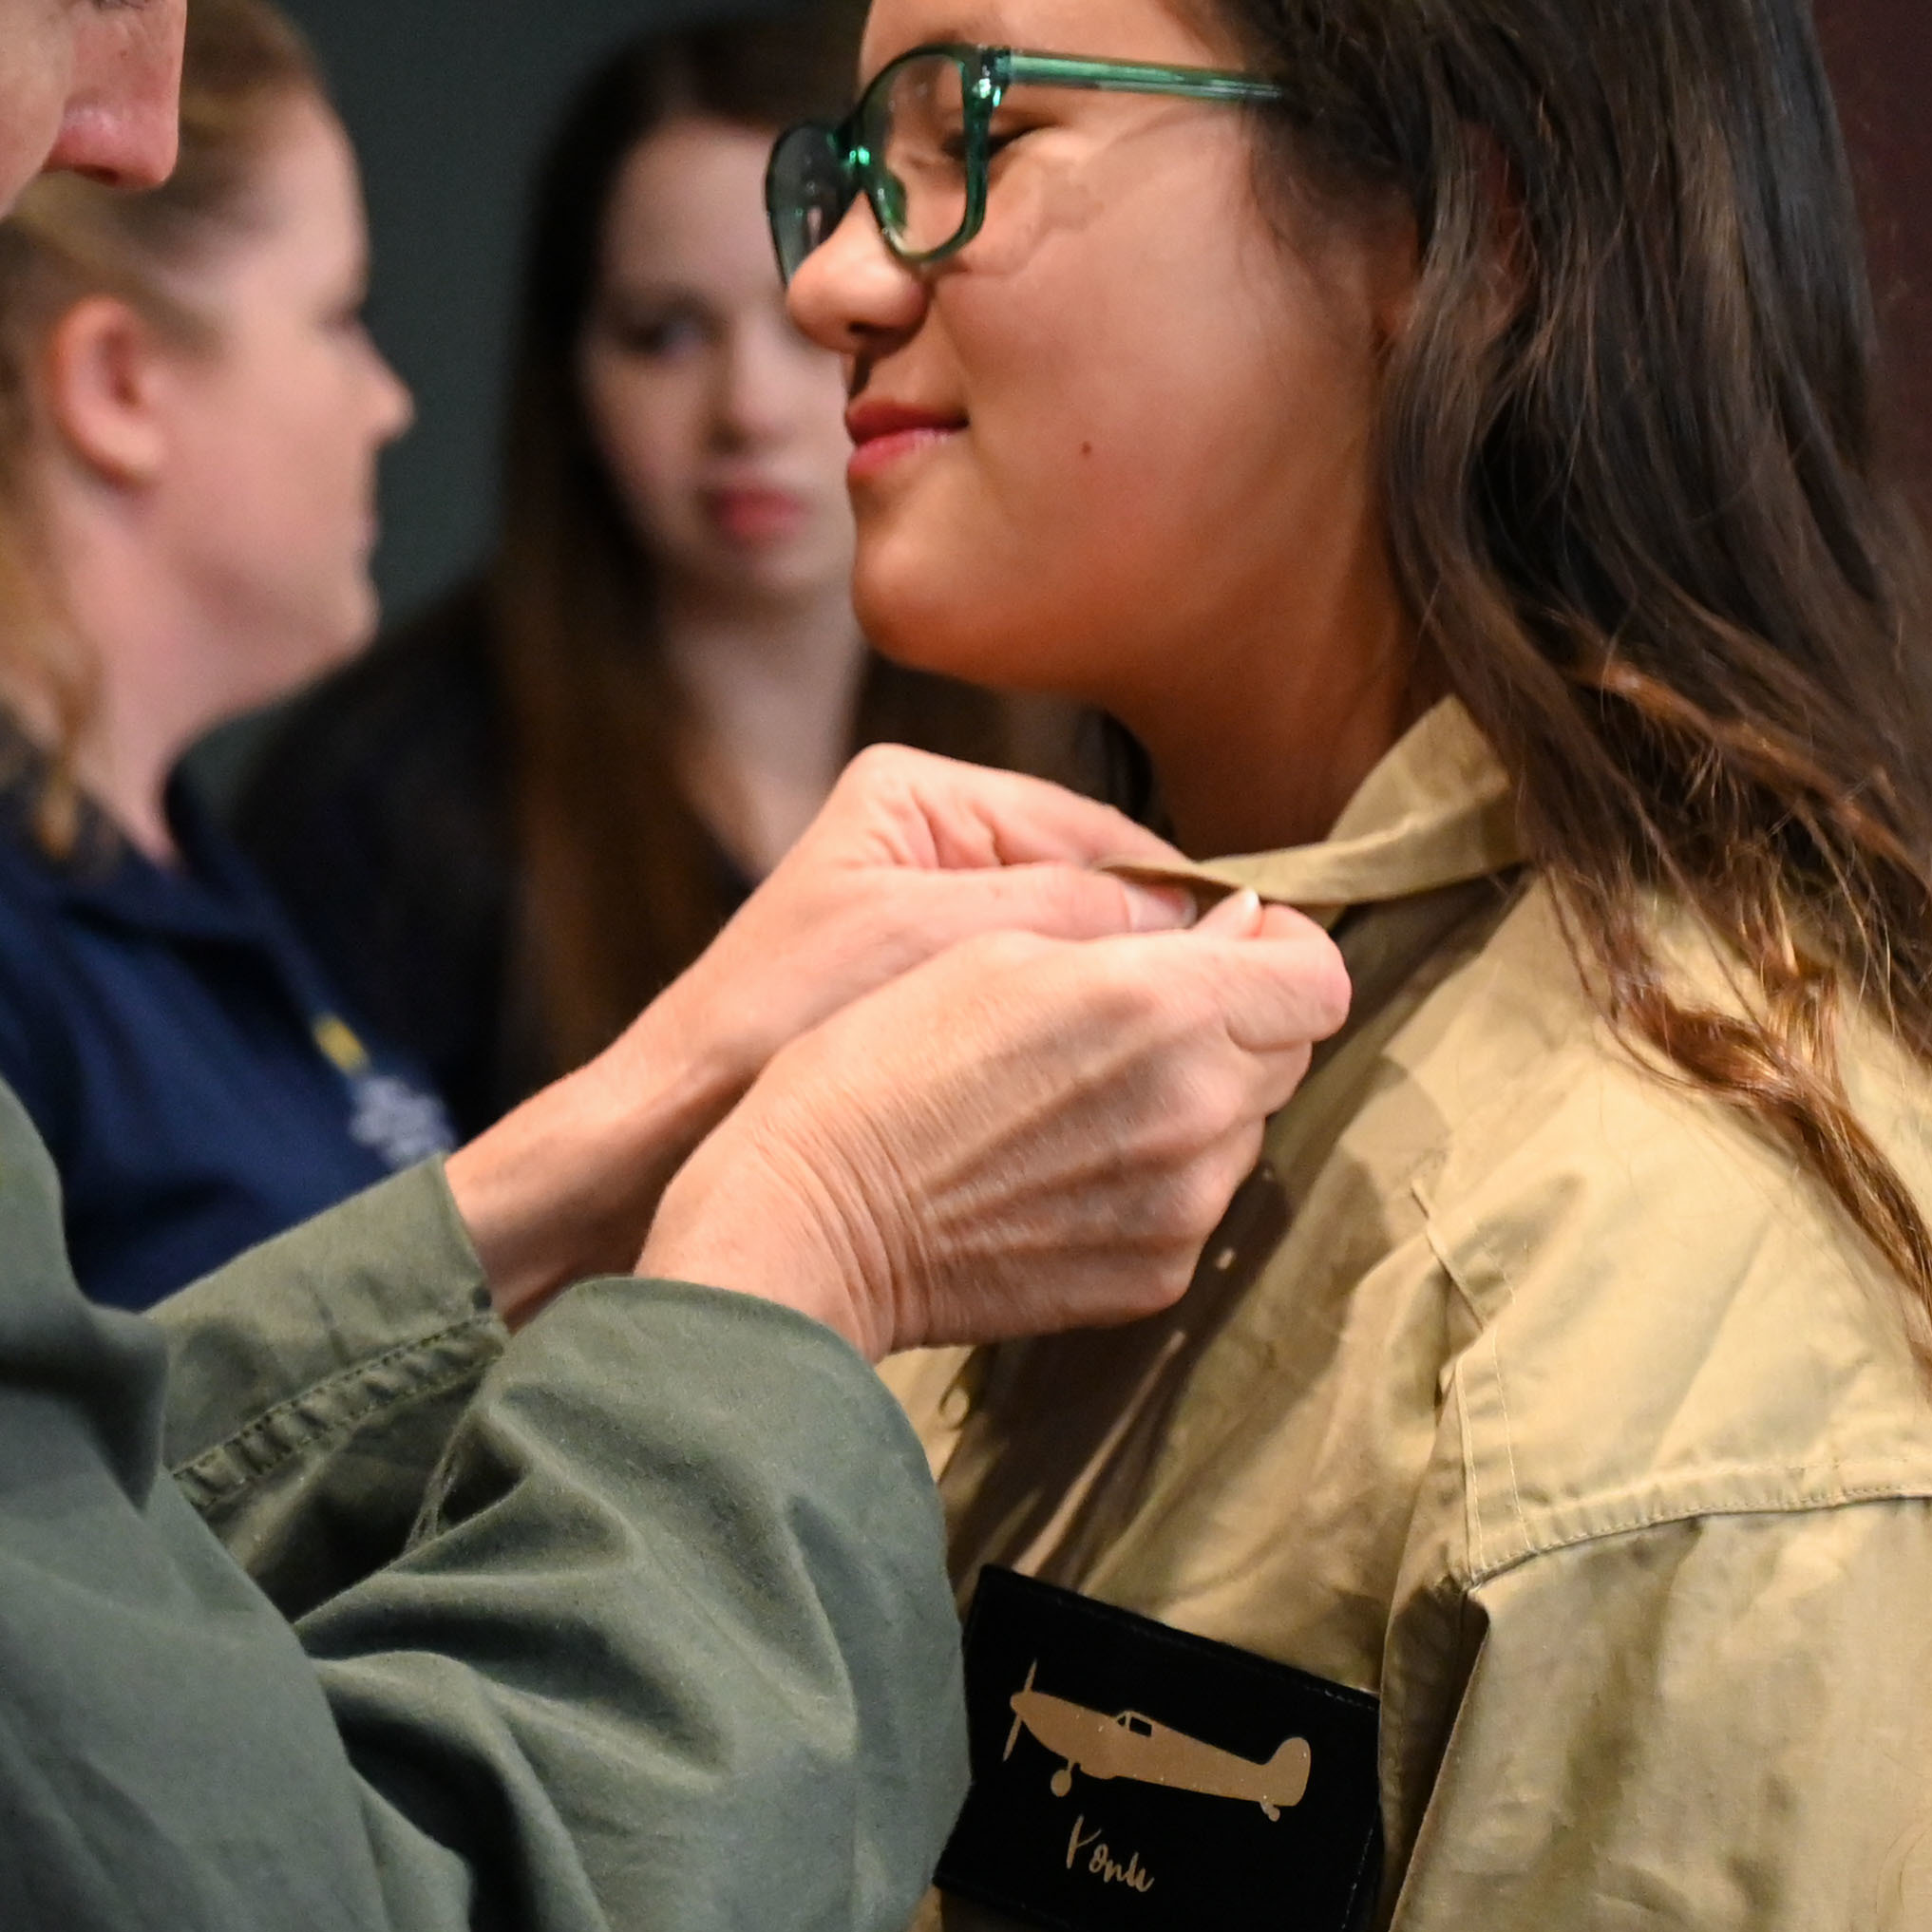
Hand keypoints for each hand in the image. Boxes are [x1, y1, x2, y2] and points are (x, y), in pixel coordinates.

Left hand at [446, 747, 1212, 1316]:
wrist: (664, 1132)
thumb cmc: (778, 1021)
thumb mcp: (937, 946)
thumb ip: (1077, 914)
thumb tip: (1230, 918)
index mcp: (927, 799)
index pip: (1110, 842)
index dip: (1192, 911)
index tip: (1268, 970)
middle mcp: (936, 851)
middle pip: (1106, 906)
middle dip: (1160, 970)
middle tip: (1229, 1037)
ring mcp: (932, 931)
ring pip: (1081, 975)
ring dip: (1125, 1025)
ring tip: (1177, 1079)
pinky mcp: (924, 1012)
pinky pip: (1039, 1029)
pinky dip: (1076, 1064)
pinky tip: (1107, 1111)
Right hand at [636, 895, 1349, 1360]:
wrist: (809, 1222)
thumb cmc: (878, 1063)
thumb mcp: (996, 948)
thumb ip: (1137, 935)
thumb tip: (1238, 931)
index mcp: (1162, 1004)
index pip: (1317, 973)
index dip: (1281, 948)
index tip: (1228, 943)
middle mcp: (1197, 1107)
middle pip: (1290, 1050)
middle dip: (1236, 1020)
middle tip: (1132, 1017)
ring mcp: (1183, 1204)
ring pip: (1245, 1129)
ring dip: (1197, 1099)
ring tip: (1080, 1097)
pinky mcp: (1155, 1275)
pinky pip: (1196, 1203)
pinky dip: (1156, 1176)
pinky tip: (1062, 1165)